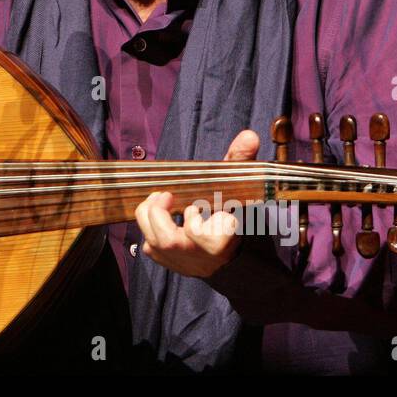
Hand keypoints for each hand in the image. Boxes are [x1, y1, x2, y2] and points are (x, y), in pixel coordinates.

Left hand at [134, 129, 259, 277]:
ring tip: (161, 199)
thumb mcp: (235, 190)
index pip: (212, 229)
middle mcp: (200, 255)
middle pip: (170, 239)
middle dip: (160, 213)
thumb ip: (239, 161)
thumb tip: (249, 135)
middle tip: (166, 194)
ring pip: (155, 240)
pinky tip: (161, 216)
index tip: (215, 210)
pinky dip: (149, 225)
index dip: (214, 218)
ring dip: (151, 214)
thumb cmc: (227, 218)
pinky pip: (147, 243)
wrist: (223, 260)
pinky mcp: (164, 261)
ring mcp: (180, 260)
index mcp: (223, 240)